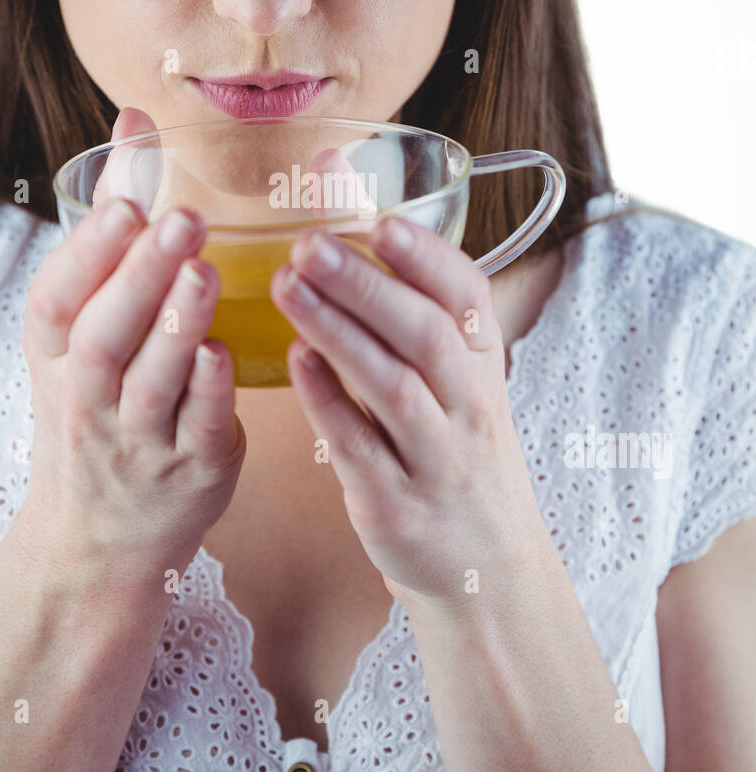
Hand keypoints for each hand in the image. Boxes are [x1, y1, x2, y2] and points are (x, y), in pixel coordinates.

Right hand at [20, 107, 245, 585]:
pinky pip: (199, 428)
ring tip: (204, 271)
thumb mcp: (84, 328)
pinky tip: (226, 350)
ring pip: (150, 383)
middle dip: (138, 276)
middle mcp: (87, 398)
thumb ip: (115, 229)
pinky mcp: (191, 471)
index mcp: (56, 355)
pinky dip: (210, 390)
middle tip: (181, 219)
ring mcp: (138, 440)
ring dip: (177, 326)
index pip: (55, 299)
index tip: (126, 199)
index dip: (88, 249)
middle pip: (103, 337)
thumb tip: (137, 126)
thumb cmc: (101, 404)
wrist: (100, 536)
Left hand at [270, 217, 544, 612]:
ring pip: (393, 388)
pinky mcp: (397, 506)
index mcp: (482, 364)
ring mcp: (436, 459)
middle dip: (367, 285)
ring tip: (286, 287)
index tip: (381, 218)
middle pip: (425, 335)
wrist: (484, 566)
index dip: (426, 255)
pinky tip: (293, 362)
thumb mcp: (455, 379)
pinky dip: (328, 403)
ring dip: (339, 333)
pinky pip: (361, 449)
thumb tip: (354, 205)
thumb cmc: (453, 448)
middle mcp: (469, 407)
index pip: (467, 296)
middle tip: (308, 244)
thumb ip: (407, 303)